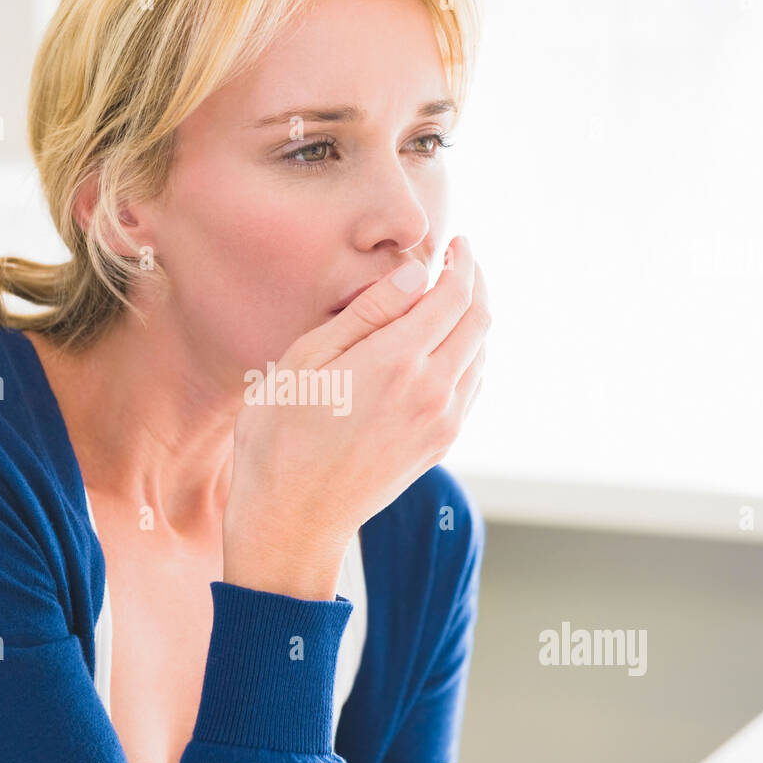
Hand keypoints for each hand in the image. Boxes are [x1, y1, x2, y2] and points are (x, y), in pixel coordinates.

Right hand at [223, 235, 488, 599]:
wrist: (293, 518)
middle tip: (460, 262)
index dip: (462, 262)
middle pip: (480, 321)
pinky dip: (470, 357)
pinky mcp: (439, 447)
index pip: (455, 295)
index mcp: (398, 361)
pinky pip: (471, 389)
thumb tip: (415, 273)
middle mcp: (433, 391)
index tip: (456, 244)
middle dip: (476, 283)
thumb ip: (366, 313)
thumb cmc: (280, 436)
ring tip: (454, 300)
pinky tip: (447, 349)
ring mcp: (441, 423)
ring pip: (482, 356)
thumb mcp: (306, 360)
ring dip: (476, 320)